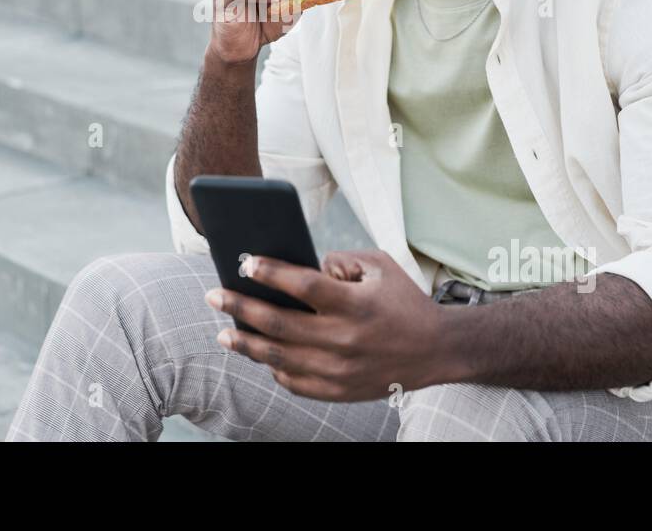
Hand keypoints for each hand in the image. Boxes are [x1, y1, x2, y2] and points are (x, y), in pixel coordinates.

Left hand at [204, 249, 451, 401]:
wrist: (437, 350)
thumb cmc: (403, 301)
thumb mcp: (379, 267)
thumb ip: (339, 260)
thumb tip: (297, 265)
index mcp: (356, 304)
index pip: (303, 286)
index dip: (270, 273)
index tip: (244, 261)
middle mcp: (345, 339)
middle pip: (279, 324)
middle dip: (240, 308)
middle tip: (214, 295)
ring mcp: (339, 371)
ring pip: (278, 358)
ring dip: (245, 343)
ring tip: (223, 331)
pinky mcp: (338, 392)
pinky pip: (293, 381)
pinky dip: (272, 367)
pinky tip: (257, 354)